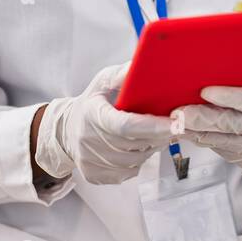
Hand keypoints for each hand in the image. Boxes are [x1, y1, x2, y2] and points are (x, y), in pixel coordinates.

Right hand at [35, 64, 173, 184]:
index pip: (126, 125)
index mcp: (92, 114)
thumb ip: (123, 75)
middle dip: (159, 136)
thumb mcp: (103, 82)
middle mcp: (89, 141)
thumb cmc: (90, 103)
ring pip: (136, 160)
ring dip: (151, 148)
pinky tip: (137, 147)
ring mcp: (92, 161)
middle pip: (136, 144)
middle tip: (172, 125)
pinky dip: (139, 160)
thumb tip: (145, 64)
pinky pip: (130, 171)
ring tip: (152, 134)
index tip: (176, 123)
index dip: (153, 126)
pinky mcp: (96, 176)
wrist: (65, 131)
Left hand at [171, 84, 241, 176]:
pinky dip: (202, 140)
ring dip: (192, 132)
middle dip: (199, 118)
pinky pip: (221, 151)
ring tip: (171, 123)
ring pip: (219, 142)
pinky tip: (184, 132)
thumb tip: (212, 69)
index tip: (205, 90)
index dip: (227, 97)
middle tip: (176, 112)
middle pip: (228, 125)